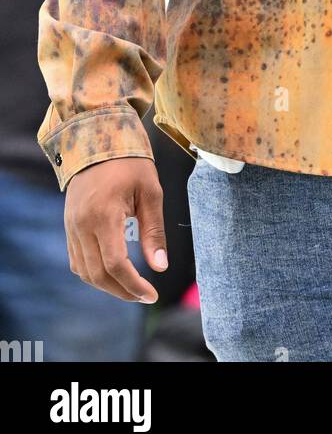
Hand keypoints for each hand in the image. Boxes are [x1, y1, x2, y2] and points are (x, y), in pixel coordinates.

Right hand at [65, 157, 167, 302]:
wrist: (97, 139)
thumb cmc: (130, 162)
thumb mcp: (150, 192)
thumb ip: (154, 231)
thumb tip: (161, 266)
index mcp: (104, 215)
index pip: (115, 264)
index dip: (133, 285)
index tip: (151, 294)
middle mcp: (82, 225)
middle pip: (98, 274)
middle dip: (122, 291)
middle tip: (144, 295)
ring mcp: (72, 226)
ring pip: (84, 271)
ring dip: (107, 285)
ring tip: (131, 287)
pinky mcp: (69, 225)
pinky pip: (77, 260)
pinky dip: (93, 273)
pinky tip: (112, 273)